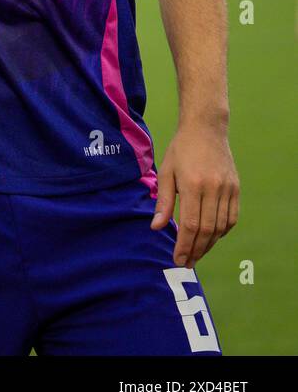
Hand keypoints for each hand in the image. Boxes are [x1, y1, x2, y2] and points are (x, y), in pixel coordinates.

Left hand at [151, 122, 239, 267]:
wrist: (206, 129)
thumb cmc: (181, 149)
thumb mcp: (166, 171)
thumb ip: (163, 201)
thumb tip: (157, 227)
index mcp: (193, 185)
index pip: (190, 225)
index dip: (184, 245)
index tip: (178, 259)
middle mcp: (213, 189)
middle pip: (207, 230)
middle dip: (196, 250)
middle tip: (186, 262)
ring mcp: (228, 190)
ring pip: (221, 227)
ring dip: (209, 244)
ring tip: (196, 253)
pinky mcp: (236, 189)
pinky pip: (231, 218)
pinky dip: (222, 232)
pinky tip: (211, 238)